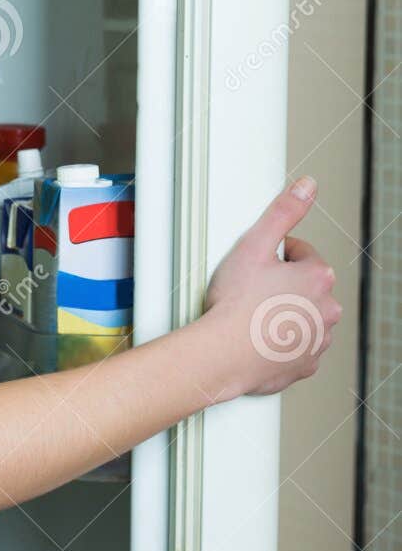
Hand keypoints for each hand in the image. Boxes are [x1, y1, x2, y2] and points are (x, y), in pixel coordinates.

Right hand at [201, 175, 342, 397]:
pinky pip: (296, 346)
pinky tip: (259, 338)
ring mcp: (318, 340)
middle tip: (251, 291)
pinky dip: (281, 342)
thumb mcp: (255, 245)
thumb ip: (284, 211)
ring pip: (301, 316)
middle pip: (303, 286)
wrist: (222, 355)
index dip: (273, 257)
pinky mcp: (305, 364)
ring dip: (283, 313)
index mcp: (319, 277)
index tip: (254, 267)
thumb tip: (308, 185)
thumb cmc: (235, 305)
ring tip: (253, 315)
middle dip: (281, 285)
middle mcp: (327, 309)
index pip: (300, 254)